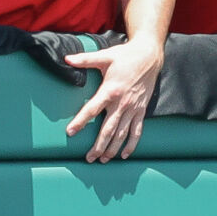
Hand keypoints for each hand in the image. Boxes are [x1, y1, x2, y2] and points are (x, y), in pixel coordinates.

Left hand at [63, 36, 163, 162]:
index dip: (81, 121)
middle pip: (108, 129)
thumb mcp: (105, 56)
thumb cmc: (126, 56)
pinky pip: (137, 130)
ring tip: (104, 160)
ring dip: (113, 148)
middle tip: (89, 158)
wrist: (150, 56)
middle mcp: (122, 103)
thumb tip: (66, 58)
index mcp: (110, 90)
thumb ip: (85, 59)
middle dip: (99, 145)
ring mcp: (133, 108)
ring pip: (122, 133)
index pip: (92, 109)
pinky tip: (125, 154)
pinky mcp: (142, 109)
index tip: (70, 132)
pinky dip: (132, 143)